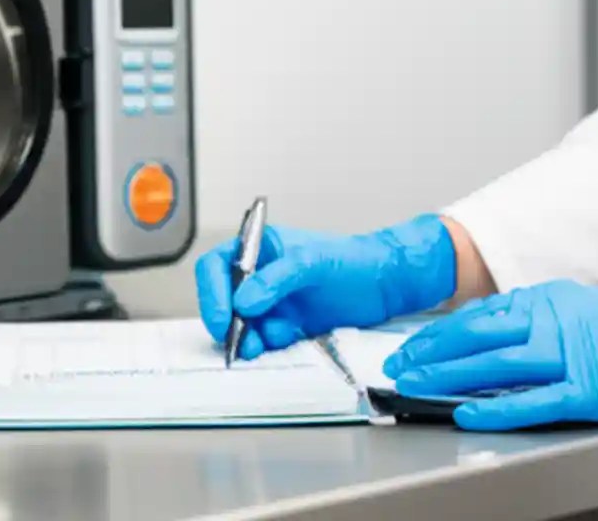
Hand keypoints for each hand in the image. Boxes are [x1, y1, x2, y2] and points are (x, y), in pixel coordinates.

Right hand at [195, 214, 454, 359]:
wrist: (385, 286)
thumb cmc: (352, 261)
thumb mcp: (313, 261)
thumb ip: (276, 279)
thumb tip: (243, 302)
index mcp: (257, 250)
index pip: (216, 266)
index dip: (212, 292)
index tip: (223, 318)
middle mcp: (257, 277)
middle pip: (222, 299)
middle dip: (226, 321)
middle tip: (234, 340)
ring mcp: (269, 304)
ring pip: (240, 324)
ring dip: (244, 337)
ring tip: (257, 346)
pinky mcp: (283, 327)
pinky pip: (262, 340)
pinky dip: (265, 346)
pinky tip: (282, 340)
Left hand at [384, 280, 597, 430]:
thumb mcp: (577, 306)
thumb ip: (533, 316)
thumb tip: (488, 330)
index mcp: (545, 299)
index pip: (476, 316)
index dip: (436, 333)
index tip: (409, 346)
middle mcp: (550, 322)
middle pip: (474, 337)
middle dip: (429, 353)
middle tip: (397, 366)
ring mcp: (568, 355)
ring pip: (493, 365)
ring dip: (448, 376)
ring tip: (415, 385)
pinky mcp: (587, 390)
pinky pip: (533, 401)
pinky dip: (497, 408)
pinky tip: (467, 413)